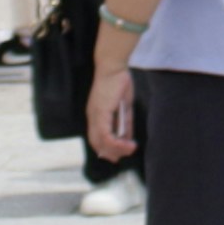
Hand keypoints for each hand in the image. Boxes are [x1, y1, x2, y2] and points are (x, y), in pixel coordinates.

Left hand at [86, 43, 137, 166]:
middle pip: (97, 143)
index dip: (106, 149)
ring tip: (130, 149)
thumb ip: (125, 123)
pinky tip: (126, 143)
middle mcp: (92, 117)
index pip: (97, 138)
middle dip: (110, 153)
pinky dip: (116, 142)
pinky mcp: (100, 113)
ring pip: (101, 141)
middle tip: (123, 157)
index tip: (117, 156)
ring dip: (116, 149)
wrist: (113, 67)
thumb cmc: (119, 82)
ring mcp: (95, 116)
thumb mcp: (124, 106)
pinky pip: (106, 134)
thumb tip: (127, 138)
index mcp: (96, 115)